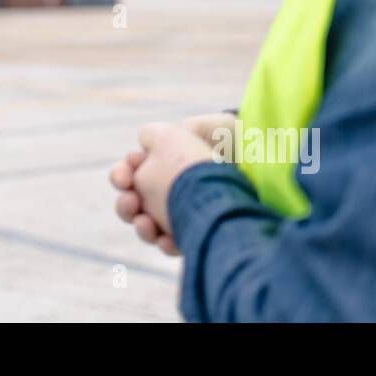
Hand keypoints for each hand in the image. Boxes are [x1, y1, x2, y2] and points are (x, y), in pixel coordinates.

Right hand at [112, 112, 237, 247]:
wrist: (254, 155)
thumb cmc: (217, 140)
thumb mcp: (182, 130)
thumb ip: (153, 137)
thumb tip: (141, 148)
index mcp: (158, 165)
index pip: (128, 173)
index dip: (121, 175)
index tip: (126, 175)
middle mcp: (165, 190)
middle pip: (131, 204)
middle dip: (124, 204)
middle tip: (130, 200)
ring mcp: (179, 213)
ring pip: (147, 227)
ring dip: (140, 226)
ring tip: (144, 222)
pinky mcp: (196, 232)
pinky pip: (172, 244)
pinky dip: (166, 243)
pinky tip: (167, 240)